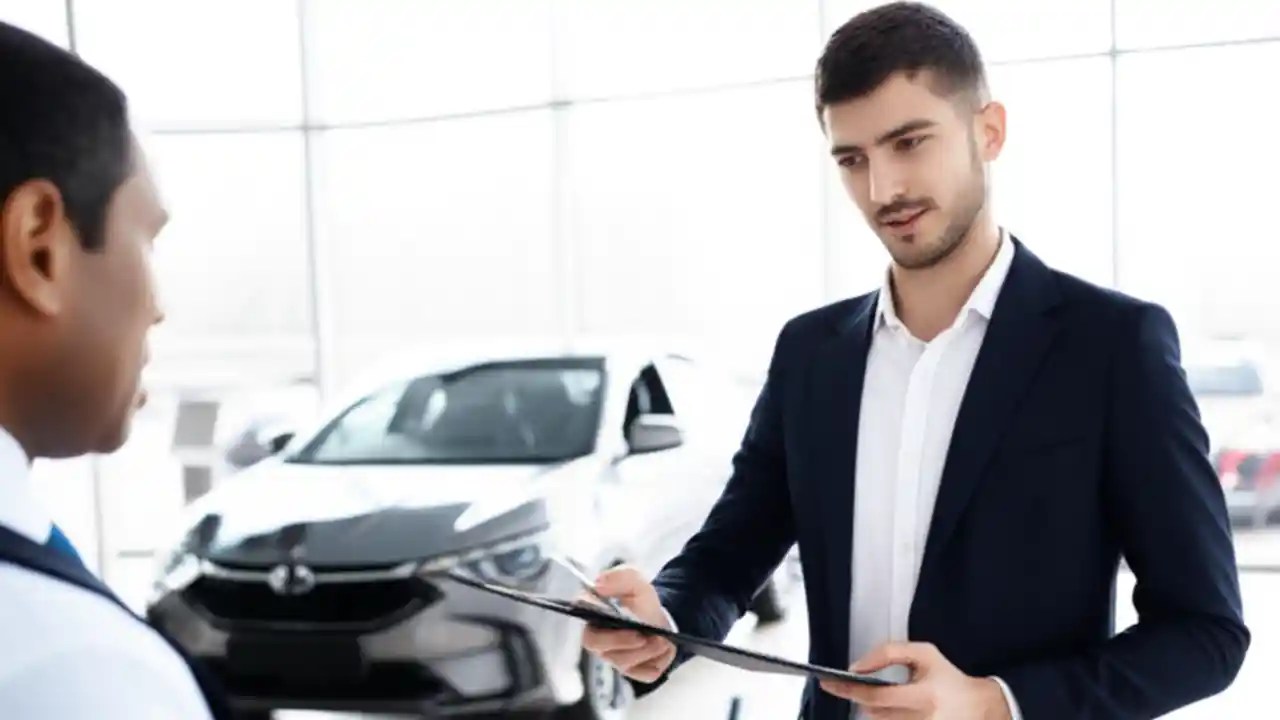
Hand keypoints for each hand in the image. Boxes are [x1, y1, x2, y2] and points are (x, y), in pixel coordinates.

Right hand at [580, 565, 677, 683]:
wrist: (659, 615)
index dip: (604, 632)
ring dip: (647, 651)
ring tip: (662, 639)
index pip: (586, 631)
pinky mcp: (633, 670)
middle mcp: (599, 641)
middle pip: (600, 649)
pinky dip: (658, 662)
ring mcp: (614, 658)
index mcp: (593, 618)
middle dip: (624, 643)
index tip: (623, 621)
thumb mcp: (634, 580)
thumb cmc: (640, 599)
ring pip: (624, 663)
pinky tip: (662, 649)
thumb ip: (619, 577)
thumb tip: (599, 585)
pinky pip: (644, 673)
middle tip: (645, 636)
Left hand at [819, 642, 1010, 719]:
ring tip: (893, 701)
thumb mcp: (923, 654)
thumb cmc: (948, 678)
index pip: (876, 697)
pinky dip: (886, 718)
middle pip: (874, 715)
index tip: (828, 683)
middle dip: (865, 701)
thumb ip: (888, 653)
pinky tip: (894, 710)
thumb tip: (856, 668)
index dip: (848, 690)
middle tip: (861, 688)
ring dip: (876, 713)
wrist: (981, 707)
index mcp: (925, 696)